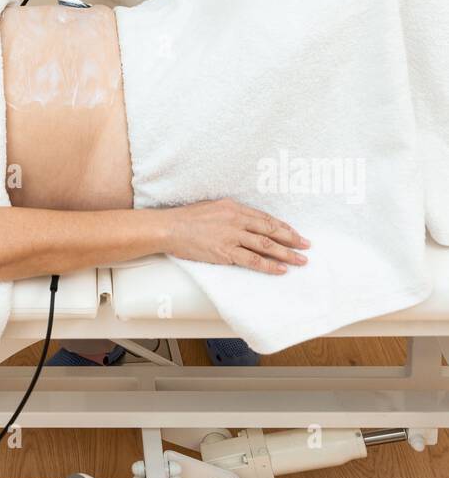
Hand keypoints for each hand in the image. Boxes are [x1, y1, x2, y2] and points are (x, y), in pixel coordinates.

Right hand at [162, 197, 309, 274]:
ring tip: (300, 260)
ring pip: (266, 246)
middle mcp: (236, 219)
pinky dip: (268, 266)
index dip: (283, 227)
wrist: (170, 227)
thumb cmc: (188, 218)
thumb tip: (247, 222)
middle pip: (270, 230)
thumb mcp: (213, 207)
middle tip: (307, 245)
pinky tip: (280, 270)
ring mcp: (232, 236)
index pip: (265, 218)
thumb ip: (232, 214)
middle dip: (292, 238)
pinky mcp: (225, 252)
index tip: (295, 233)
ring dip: (286, 254)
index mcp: (234, 207)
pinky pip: (252, 260)